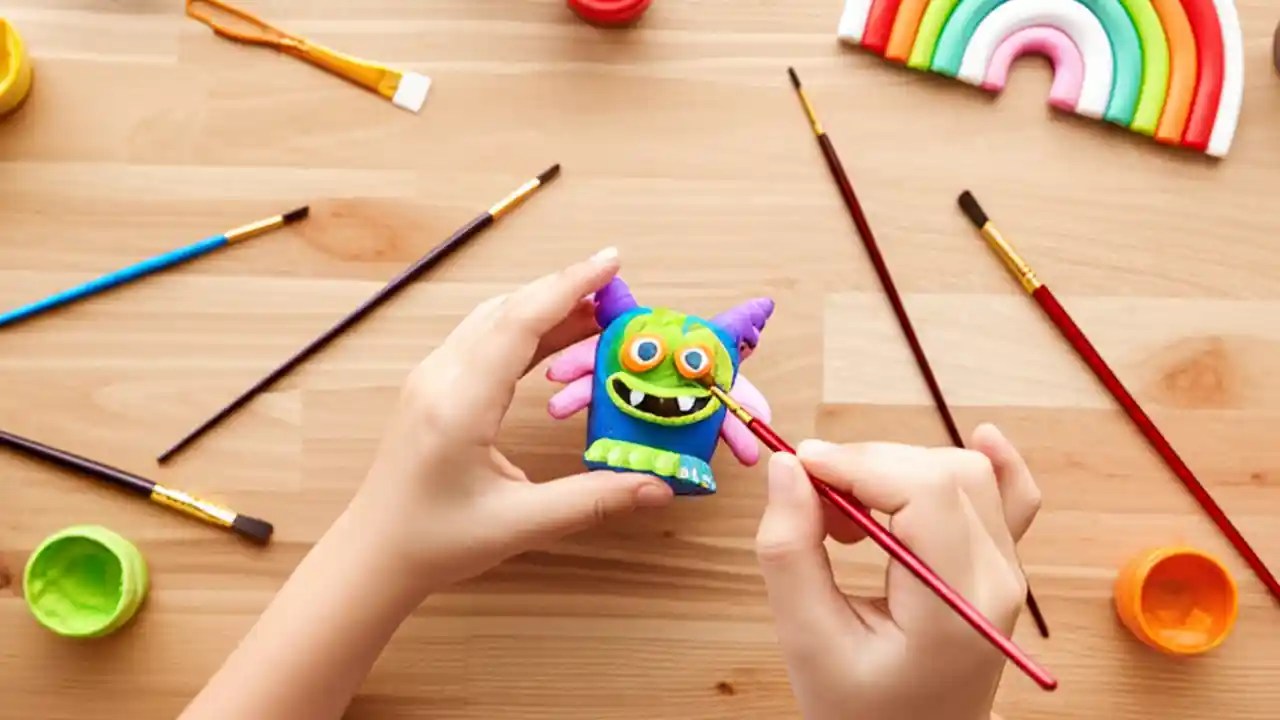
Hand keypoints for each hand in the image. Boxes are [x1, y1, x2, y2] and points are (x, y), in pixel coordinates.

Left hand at [346, 248, 673, 599]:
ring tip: (598, 308)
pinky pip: (482, 339)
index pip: (519, 323)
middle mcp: (440, 378)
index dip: (569, 286)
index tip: (612, 262)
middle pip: (508, 310)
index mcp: (459, 405)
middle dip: (565, 289)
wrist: (374, 554)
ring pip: (494, 319)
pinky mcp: (432, 386)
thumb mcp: (521, 523)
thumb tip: (658, 487)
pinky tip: (557, 337)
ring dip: (544, 306)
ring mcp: (431, 378)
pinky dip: (524, 328)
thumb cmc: (438, 541)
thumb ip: (593, 500)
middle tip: (620, 286)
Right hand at [757, 426, 1040, 719]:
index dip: (857, 462)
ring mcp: (1007, 573)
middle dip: (867, 465)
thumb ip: (792, 552)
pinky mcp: (1000, 566)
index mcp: (954, 607)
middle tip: (808, 501)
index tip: (799, 466)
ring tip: (845, 521)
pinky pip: (1011, 497)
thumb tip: (788, 467)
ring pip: (966, 473)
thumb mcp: (808, 643)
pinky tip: (981, 436)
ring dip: (896, 471)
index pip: (924, 491)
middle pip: (945, 472)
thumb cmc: (860, 713)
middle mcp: (996, 581)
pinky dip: (990, 463)